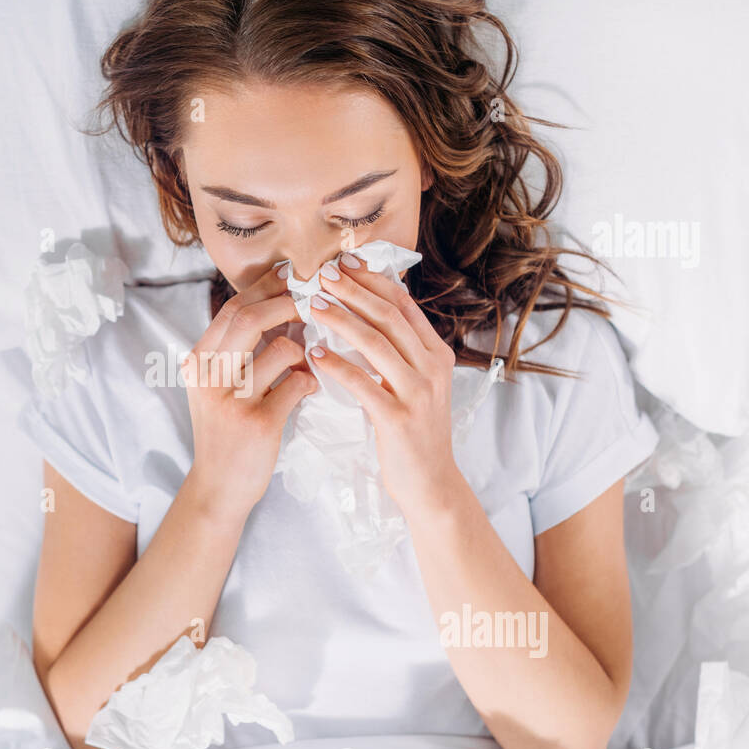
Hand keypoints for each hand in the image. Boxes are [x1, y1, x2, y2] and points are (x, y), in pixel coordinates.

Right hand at [183, 264, 318, 519]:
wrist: (218, 488)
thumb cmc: (225, 433)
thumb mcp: (215, 388)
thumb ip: (236, 352)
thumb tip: (279, 308)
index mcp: (198, 362)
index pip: (232, 309)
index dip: (265, 287)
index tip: (290, 275)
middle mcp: (209, 377)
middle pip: (251, 318)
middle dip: (288, 304)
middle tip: (312, 303)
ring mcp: (232, 400)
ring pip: (281, 350)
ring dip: (304, 351)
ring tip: (307, 363)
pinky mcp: (258, 423)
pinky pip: (297, 384)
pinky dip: (310, 382)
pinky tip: (309, 390)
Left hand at [308, 255, 461, 513]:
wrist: (431, 484)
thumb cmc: (413, 435)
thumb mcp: (415, 386)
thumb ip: (397, 354)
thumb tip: (364, 316)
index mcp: (436, 354)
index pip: (403, 305)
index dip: (372, 280)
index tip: (343, 263)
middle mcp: (432, 368)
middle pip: (389, 316)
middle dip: (353, 291)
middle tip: (322, 273)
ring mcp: (418, 393)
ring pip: (376, 344)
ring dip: (341, 320)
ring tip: (312, 305)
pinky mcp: (398, 418)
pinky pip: (364, 384)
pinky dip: (337, 366)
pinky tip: (314, 355)